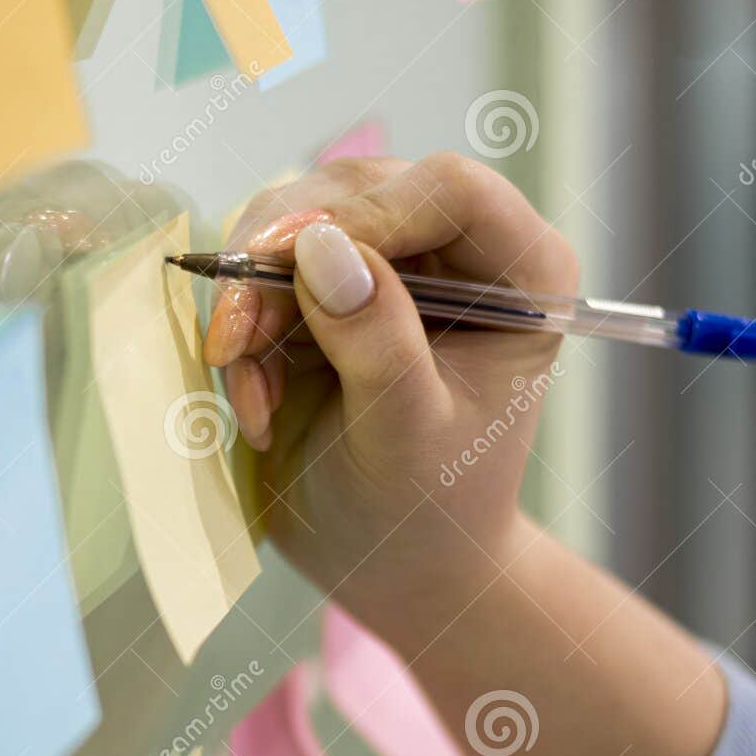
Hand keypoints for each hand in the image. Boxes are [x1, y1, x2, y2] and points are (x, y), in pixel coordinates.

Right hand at [205, 152, 579, 648]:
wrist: (391, 566)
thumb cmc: (428, 514)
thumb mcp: (407, 435)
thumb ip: (374, 341)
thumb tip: (320, 247)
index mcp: (519, 274)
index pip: (446, 189)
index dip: (364, 213)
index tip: (288, 261)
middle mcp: (454, 252)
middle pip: (352, 193)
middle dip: (278, 264)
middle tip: (236, 346)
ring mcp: (382, 267)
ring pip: (290, 224)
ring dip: (250, 305)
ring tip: (250, 398)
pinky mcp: (322, 296)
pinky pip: (257, 275)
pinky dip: (241, 336)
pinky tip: (255, 406)